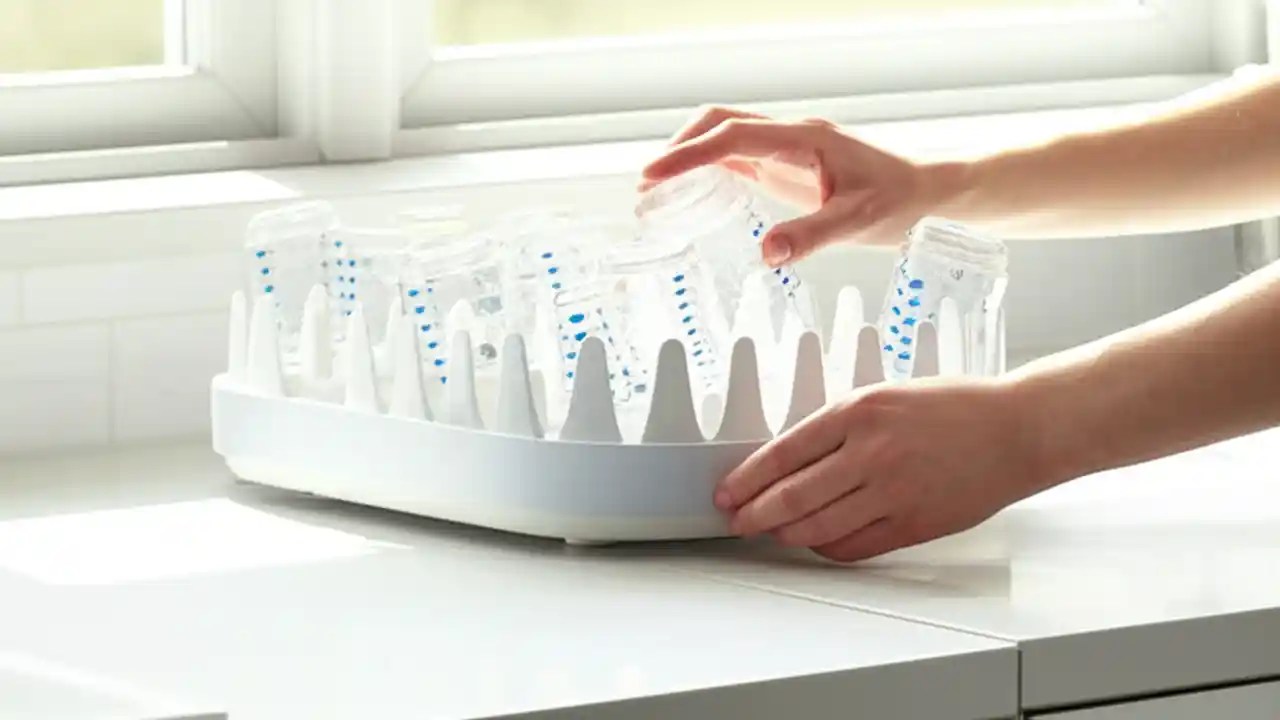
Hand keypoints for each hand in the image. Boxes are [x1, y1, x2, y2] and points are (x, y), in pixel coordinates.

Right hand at [641, 106, 964, 265]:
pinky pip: (738, 157)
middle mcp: (791, 137)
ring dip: (690, 154)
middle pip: (719, 122)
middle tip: (648, 185)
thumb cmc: (901, 201)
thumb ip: (811, 235)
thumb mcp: (859, 222)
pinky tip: (691, 192)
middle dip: (679, 148)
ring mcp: (787, 149)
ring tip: (658, 188)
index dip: (689, 154)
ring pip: (725, 135)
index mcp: (804, 140)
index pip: (732, 137)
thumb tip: (764, 254)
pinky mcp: (787, 166)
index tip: (654, 175)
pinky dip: (708, 168)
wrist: (928, 193)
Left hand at [714, 378, 1052, 561]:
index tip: (728, 491)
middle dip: (755, 513)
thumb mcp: (884, 396)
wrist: (1016, 429)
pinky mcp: (914, 524)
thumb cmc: (954, 407)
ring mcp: (893, 492)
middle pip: (793, 496)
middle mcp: (871, 452)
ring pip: (819, 526)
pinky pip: (855, 546)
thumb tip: (790, 460)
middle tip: (737, 520)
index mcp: (858, 411)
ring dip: (786, 534)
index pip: (783, 452)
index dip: (747, 478)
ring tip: (771, 533)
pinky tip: (816, 541)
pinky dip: (827, 547)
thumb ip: (839, 427)